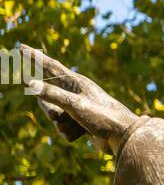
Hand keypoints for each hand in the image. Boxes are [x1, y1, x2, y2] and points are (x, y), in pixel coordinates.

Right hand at [16, 44, 139, 153]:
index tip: (21, 47)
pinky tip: (85, 133)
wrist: (122, 137)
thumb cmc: (102, 116)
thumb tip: (31, 85)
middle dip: (49, 110)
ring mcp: (77, 108)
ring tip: (80, 125)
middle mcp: (75, 92)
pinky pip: (63, 130)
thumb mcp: (74, 105)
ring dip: (63, 125)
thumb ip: (52, 95)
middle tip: (57, 116)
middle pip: (46, 99)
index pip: (49, 66)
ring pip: (54, 118)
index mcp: (75, 81)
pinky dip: (71, 134)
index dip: (34, 58)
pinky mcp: (80, 122)